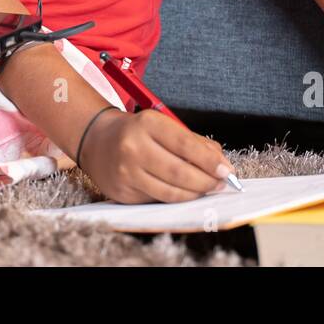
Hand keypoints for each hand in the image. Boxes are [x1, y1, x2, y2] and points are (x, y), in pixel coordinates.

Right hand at [78, 108, 236, 203]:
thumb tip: (221, 164)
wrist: (97, 141)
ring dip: (194, 194)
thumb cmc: (137, 133)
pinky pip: (157, 200)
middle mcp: (133, 147)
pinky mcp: (123, 192)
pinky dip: (176, 199)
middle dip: (206, 181)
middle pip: (179, 172)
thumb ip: (194, 142)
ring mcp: (126, 172)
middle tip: (221, 184)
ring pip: (170, 192)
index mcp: (147, 124)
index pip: (185, 144)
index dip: (209, 161)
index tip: (227, 171)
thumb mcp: (163, 126)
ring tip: (206, 189)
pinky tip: (185, 193)